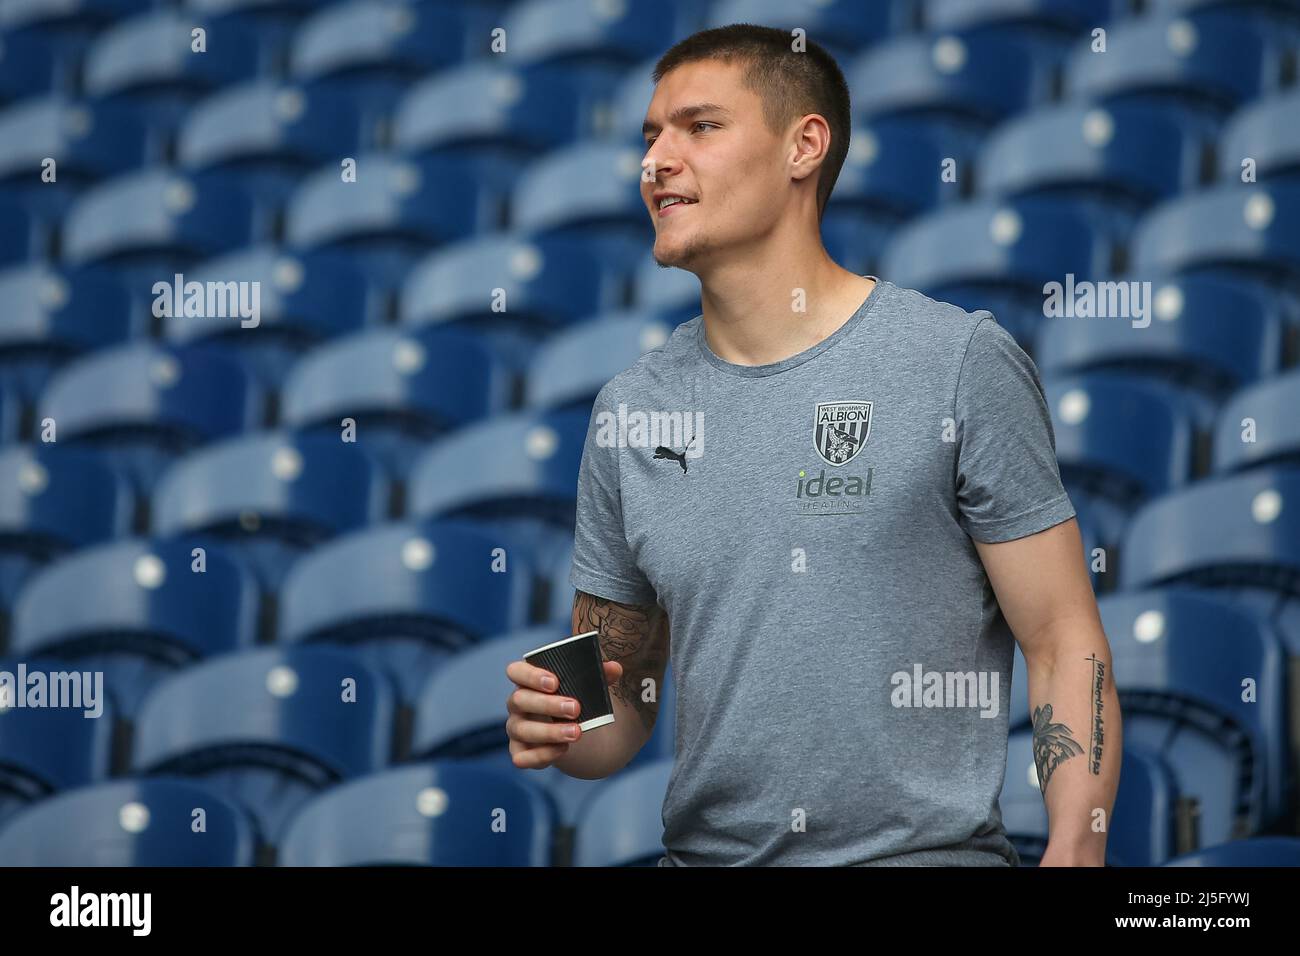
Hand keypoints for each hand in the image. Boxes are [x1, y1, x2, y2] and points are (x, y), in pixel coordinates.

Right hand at [504, 659, 623, 768]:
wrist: (570, 726)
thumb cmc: (572, 696)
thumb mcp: (586, 683)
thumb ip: (600, 674)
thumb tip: (615, 669)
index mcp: (526, 680)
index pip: (515, 671)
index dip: (531, 676)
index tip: (555, 682)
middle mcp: (516, 703)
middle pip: (519, 700)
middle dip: (547, 705)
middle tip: (576, 708)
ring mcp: (516, 728)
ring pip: (522, 730)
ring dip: (550, 732)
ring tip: (577, 732)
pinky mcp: (520, 751)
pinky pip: (522, 757)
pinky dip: (542, 755)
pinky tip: (563, 749)